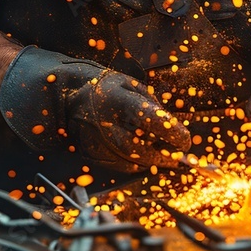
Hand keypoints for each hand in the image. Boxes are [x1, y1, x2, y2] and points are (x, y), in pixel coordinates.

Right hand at [0, 47, 190, 172]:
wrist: (65, 98)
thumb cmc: (103, 88)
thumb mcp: (129, 84)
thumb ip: (150, 103)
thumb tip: (170, 122)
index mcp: (121, 101)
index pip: (153, 120)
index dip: (172, 133)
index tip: (185, 139)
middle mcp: (109, 124)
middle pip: (144, 149)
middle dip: (165, 155)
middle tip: (178, 154)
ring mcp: (99, 142)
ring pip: (133, 161)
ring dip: (152, 161)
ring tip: (164, 156)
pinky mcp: (94, 154)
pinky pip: (121, 165)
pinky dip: (136, 163)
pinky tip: (142, 156)